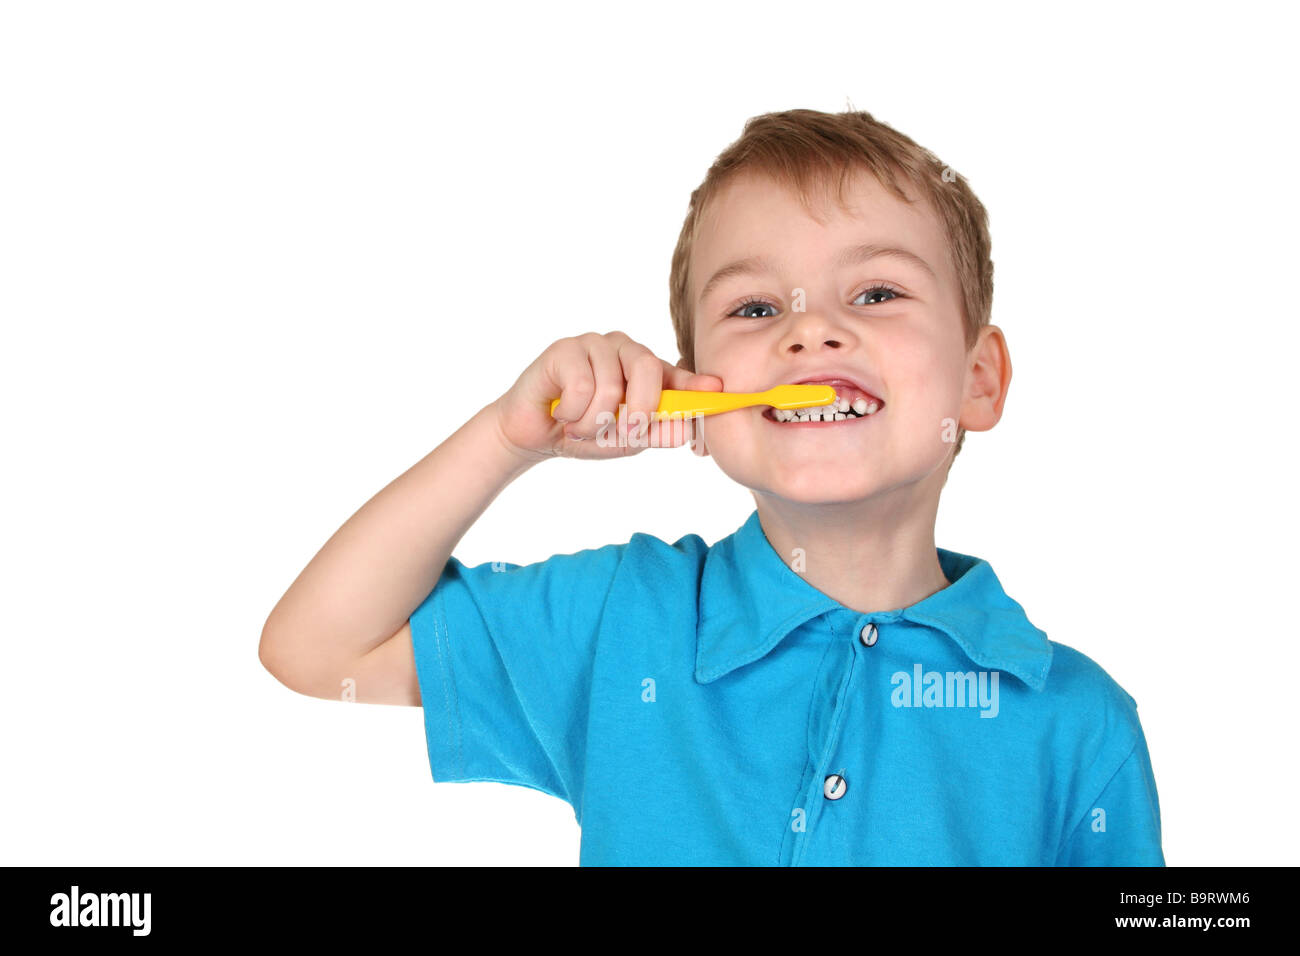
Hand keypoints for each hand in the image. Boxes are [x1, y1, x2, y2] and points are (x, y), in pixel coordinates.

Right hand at [490, 331, 722, 461]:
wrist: (534, 434)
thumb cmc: (583, 432)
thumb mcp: (624, 440)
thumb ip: (653, 432)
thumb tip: (684, 428)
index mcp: (644, 371)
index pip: (676, 374)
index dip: (695, 385)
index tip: (716, 391)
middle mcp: (623, 351)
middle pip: (648, 368)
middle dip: (641, 409)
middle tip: (624, 432)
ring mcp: (594, 345)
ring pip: (612, 384)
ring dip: (594, 422)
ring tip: (580, 427)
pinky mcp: (565, 349)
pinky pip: (582, 385)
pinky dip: (574, 413)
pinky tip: (563, 414)